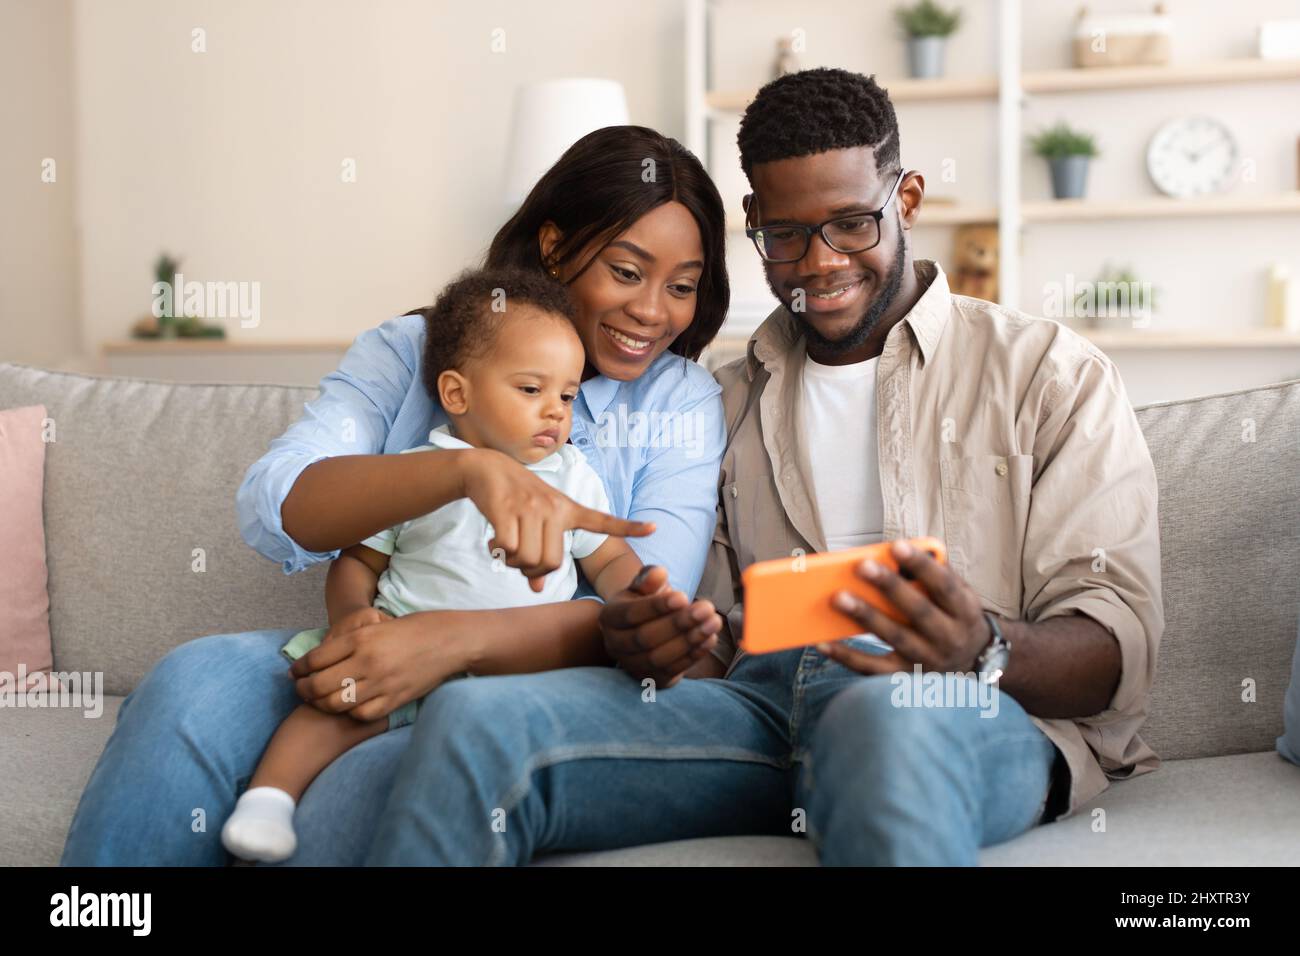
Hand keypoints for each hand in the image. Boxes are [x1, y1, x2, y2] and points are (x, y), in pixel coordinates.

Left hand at [288, 610, 465, 721]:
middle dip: (303, 690)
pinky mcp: (395, 699)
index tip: (295, 673)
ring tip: (320, 701)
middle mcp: (368, 660)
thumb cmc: (414, 629)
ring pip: (336, 703)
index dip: (299, 669)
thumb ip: (350, 641)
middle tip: (301, 690)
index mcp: (361, 637)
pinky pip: (361, 714)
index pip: (315, 659)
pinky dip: (350, 712)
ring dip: (322, 704)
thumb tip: (319, 659)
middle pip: (319, 684)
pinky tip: (349, 707)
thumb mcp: (378, 625)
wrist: (450, 640)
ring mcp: (382, 682)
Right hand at [461, 447, 653, 592]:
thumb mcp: (535, 524)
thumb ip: (541, 555)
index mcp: (568, 509)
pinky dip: (496, 553)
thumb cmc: (515, 500)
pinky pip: (507, 549)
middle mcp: (555, 508)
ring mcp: (532, 508)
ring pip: (528, 559)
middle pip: (552, 562)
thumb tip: (538, 589)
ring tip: (504, 547)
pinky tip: (491, 542)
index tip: (654, 528)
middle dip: (533, 570)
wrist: (487, 468)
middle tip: (519, 560)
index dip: (628, 526)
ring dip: (512, 562)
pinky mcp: (508, 509)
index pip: (602, 520)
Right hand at [598, 565, 721, 688]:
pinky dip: (694, 656)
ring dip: (690, 641)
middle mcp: (614, 645)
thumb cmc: (645, 600)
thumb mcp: (643, 586)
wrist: (644, 626)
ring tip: (714, 622)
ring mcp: (631, 665)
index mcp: (609, 617)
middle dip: (678, 624)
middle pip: (645, 638)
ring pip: (659, 657)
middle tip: (706, 608)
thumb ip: (648, 578)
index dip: (657, 607)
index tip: (684, 597)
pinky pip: (672, 671)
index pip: (631, 614)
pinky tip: (711, 639)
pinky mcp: (651, 680)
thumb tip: (659, 573)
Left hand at [816, 539, 991, 675]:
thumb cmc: (954, 616)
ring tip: (837, 597)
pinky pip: (872, 669)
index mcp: (964, 611)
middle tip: (861, 566)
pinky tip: (823, 642)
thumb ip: (935, 573)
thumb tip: (900, 554)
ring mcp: (927, 660)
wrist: (970, 663)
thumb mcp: (958, 595)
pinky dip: (846, 656)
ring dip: (865, 617)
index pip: (944, 585)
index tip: (897, 546)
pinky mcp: (904, 677)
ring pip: (894, 637)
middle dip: (889, 587)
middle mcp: (949, 637)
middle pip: (918, 611)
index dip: (922, 566)